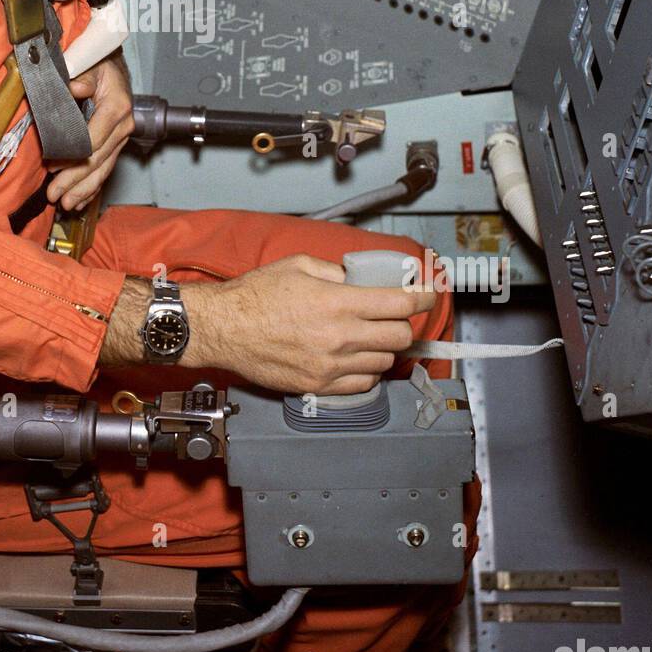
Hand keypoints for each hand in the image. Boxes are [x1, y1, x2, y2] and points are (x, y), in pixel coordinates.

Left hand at [46, 51, 133, 210]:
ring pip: (102, 170)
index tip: (53, 165)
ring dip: (83, 189)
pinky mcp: (115, 144)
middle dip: (75, 181)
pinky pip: (105, 169)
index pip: (94, 140)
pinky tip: (81, 200)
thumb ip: (82, 76)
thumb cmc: (100, 65)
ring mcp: (120, 138)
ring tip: (66, 205)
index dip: (73, 156)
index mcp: (116, 108)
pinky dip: (93, 187)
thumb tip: (74, 88)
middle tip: (55, 196)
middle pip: (97, 161)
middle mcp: (122, 127)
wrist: (114, 67)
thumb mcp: (91, 63)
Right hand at [182, 254, 437, 394]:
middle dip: (404, 323)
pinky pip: (363, 383)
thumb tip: (362, 280)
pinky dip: (366, 370)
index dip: (423, 298)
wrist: (222, 329)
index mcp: (338, 301)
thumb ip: (337, 272)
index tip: (429, 295)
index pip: (399, 303)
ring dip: (383, 347)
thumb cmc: (255, 295)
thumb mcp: (298, 266)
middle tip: (395, 316)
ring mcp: (330, 365)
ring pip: (384, 361)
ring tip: (369, 336)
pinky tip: (354, 357)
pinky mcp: (319, 385)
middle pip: (400, 336)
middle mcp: (340, 335)